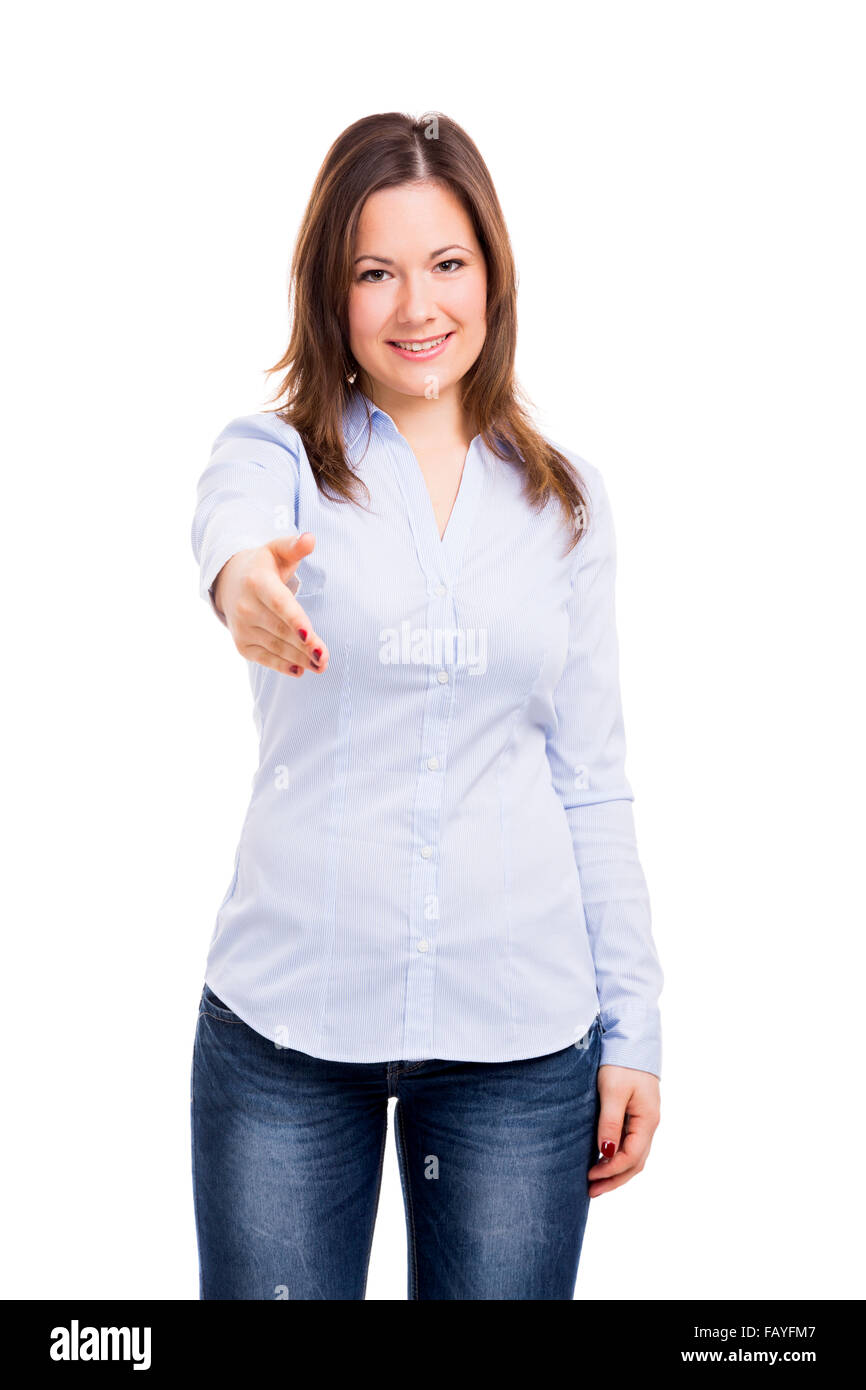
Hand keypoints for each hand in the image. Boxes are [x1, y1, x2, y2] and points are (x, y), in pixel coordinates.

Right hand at [212, 533, 328, 678]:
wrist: (230, 582)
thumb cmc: (264, 565)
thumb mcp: (278, 550)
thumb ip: (295, 546)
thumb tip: (310, 539)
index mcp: (257, 581)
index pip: (279, 604)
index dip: (295, 621)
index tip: (311, 636)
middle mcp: (245, 606)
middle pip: (280, 630)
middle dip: (304, 646)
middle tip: (325, 658)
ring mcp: (241, 627)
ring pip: (275, 647)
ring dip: (299, 659)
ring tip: (321, 666)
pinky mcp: (242, 644)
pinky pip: (265, 658)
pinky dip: (283, 666)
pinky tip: (301, 670)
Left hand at [587, 1065, 659, 1196]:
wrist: (631, 1037)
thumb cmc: (621, 1062)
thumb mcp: (613, 1091)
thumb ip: (610, 1123)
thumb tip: (607, 1154)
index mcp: (647, 1120)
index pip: (632, 1157)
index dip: (611, 1171)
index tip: (589, 1178)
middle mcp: (649, 1123)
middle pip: (635, 1162)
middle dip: (614, 1179)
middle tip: (590, 1192)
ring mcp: (644, 1119)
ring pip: (634, 1154)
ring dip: (616, 1170)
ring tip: (594, 1182)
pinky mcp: (636, 1112)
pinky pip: (630, 1142)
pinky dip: (617, 1156)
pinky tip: (602, 1159)